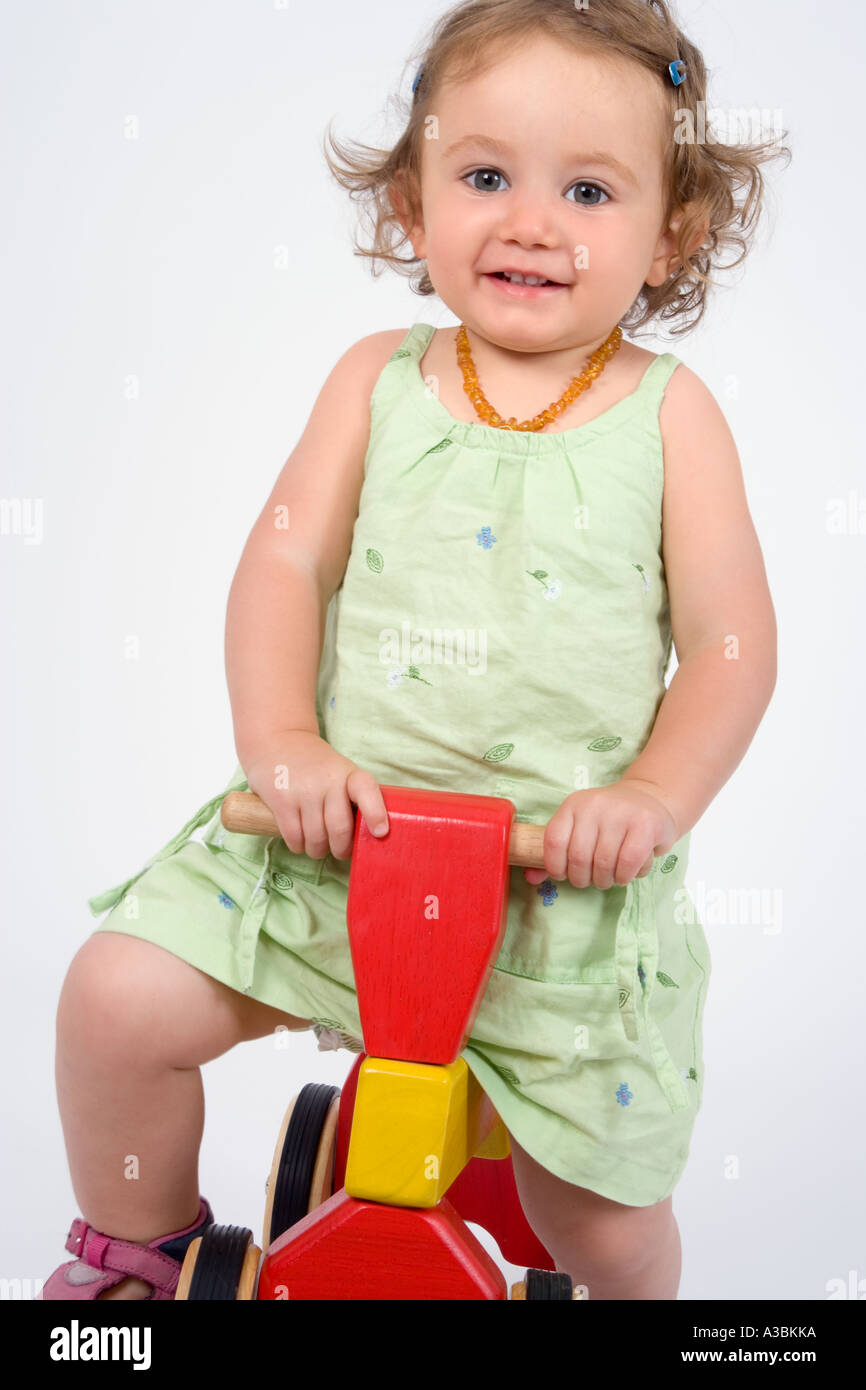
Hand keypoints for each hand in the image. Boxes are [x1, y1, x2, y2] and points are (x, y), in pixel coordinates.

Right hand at [243, 731, 388, 860]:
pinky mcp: (281, 801)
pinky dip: (298, 846)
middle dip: (341, 849)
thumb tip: (368, 836)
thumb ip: (354, 798)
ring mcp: (303, 791)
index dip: (375, 813)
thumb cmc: (316, 765)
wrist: (278, 740)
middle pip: (340, 829)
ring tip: (317, 845)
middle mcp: (327, 780)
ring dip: (317, 850)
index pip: (366, 790)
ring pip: (316, 839)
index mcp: (348, 773)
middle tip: (339, 850)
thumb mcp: (340, 771)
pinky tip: (300, 841)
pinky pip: (294, 838)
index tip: (380, 833)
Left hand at [523, 780, 678, 890]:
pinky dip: (624, 876)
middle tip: (591, 879)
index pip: (553, 841)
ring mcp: (621, 813)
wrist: (651, 800)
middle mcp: (595, 805)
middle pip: (578, 857)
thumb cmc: (611, 822)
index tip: (564, 875)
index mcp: (573, 804)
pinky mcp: (646, 825)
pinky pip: (628, 863)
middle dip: (582, 879)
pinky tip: (626, 873)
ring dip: (605, 880)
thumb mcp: (580, 828)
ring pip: (603, 863)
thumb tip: (531, 878)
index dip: (555, 866)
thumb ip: (556, 853)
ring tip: (610, 877)